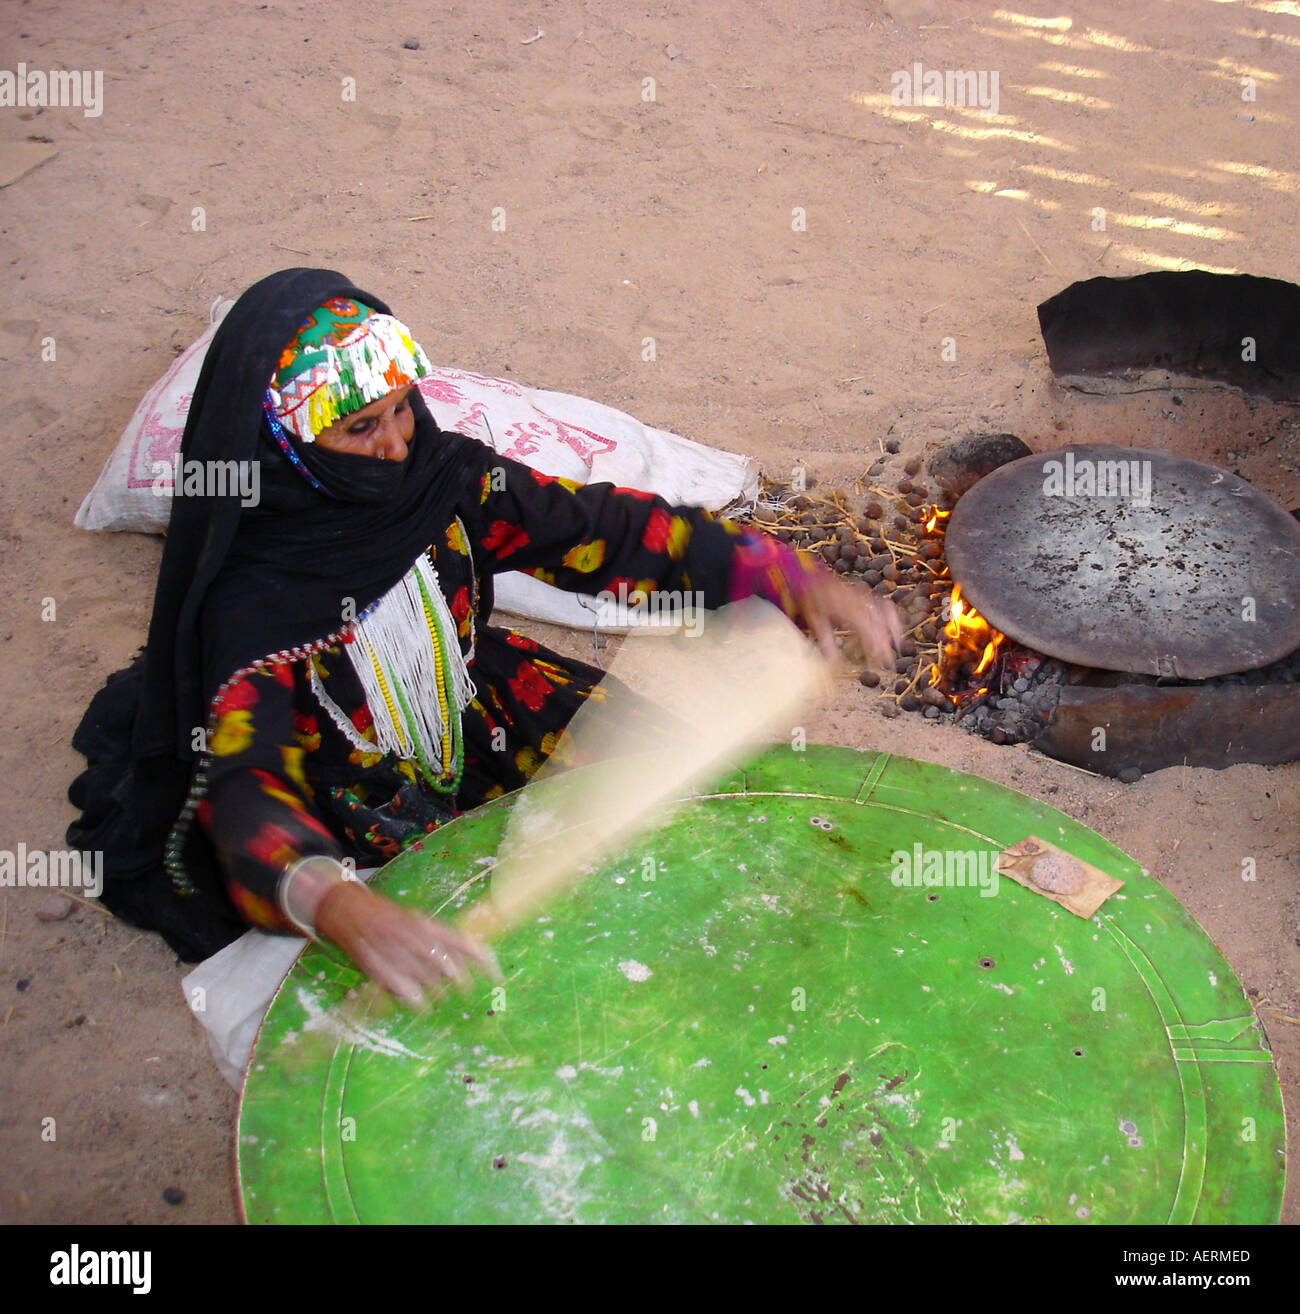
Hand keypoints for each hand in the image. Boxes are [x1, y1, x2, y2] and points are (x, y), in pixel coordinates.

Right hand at [314, 880, 498, 1004]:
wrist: (347, 910)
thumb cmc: (388, 918)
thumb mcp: (417, 921)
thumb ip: (442, 939)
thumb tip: (471, 957)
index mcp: (424, 923)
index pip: (460, 941)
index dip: (480, 959)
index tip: (497, 974)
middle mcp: (411, 935)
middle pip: (445, 966)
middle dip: (456, 977)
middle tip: (462, 985)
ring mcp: (393, 950)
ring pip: (425, 979)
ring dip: (432, 986)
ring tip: (430, 986)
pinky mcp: (375, 965)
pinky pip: (400, 987)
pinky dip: (411, 996)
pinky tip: (416, 1000)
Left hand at [796, 569, 902, 668]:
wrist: (811, 577)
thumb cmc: (812, 599)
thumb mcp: (814, 620)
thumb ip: (825, 640)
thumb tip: (832, 663)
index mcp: (845, 606)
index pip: (867, 626)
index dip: (877, 642)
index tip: (883, 657)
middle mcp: (859, 600)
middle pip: (878, 621)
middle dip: (886, 641)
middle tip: (889, 661)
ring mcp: (864, 595)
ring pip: (885, 611)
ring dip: (893, 628)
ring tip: (897, 645)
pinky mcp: (866, 594)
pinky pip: (884, 604)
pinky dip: (892, 616)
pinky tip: (894, 629)